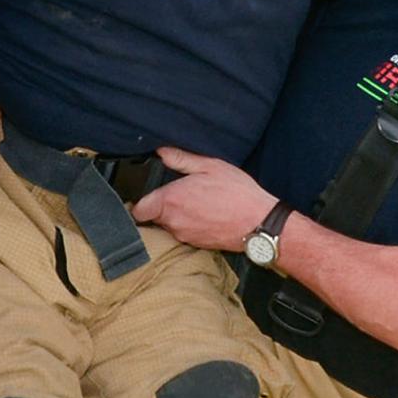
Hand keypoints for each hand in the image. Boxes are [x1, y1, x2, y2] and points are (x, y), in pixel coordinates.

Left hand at [132, 146, 275, 250]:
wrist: (259, 223)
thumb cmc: (237, 194)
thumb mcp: (210, 166)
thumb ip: (182, 160)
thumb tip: (162, 152)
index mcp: (170, 200)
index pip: (138, 210)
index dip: (141, 202)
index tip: (149, 194)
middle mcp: (173, 222)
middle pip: (153, 217)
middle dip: (162, 207)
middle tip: (179, 194)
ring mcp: (184, 236)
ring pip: (170, 226)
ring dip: (177, 216)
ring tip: (196, 203)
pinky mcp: (196, 245)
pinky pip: (184, 234)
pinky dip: (190, 225)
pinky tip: (205, 215)